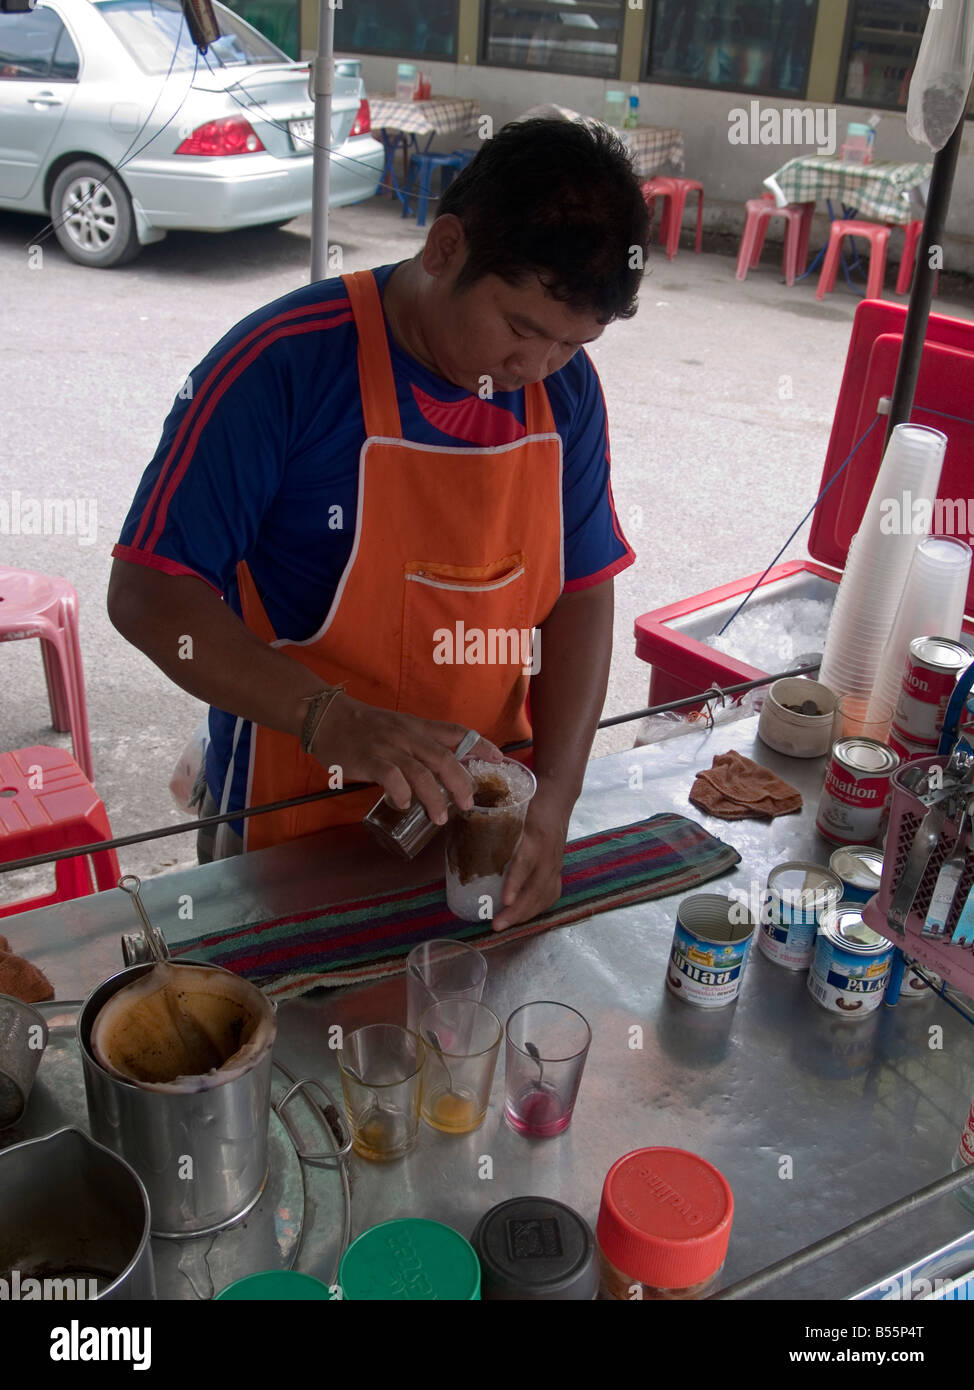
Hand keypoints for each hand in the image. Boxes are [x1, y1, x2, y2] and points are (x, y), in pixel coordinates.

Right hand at [310, 695, 502, 824]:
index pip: (456, 732)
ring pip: (420, 772)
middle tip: (469, 804)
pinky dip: (401, 792)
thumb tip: (442, 773)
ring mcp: (388, 747)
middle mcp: (407, 735)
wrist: (327, 717)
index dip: (480, 744)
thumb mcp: (398, 728)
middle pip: (444, 758)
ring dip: (435, 798)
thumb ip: (419, 746)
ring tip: (441, 818)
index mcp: (417, 727)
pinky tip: (404, 805)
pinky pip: (390, 776)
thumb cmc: (364, 727)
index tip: (499, 759)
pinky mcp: (368, 759)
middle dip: (461, 782)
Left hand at [490, 786, 570, 931]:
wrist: (559, 798)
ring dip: (525, 914)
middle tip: (495, 924)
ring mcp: (556, 864)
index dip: (516, 882)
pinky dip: (536, 909)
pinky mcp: (558, 870)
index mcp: (535, 835)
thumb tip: (457, 817)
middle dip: (517, 910)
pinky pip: (551, 894)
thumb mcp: (512, 803)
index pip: (527, 862)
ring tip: (502, 925)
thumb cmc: (530, 801)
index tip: (505, 900)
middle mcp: (548, 853)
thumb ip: (489, 814)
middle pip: (536, 887)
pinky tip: (521, 917)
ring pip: (545, 895)